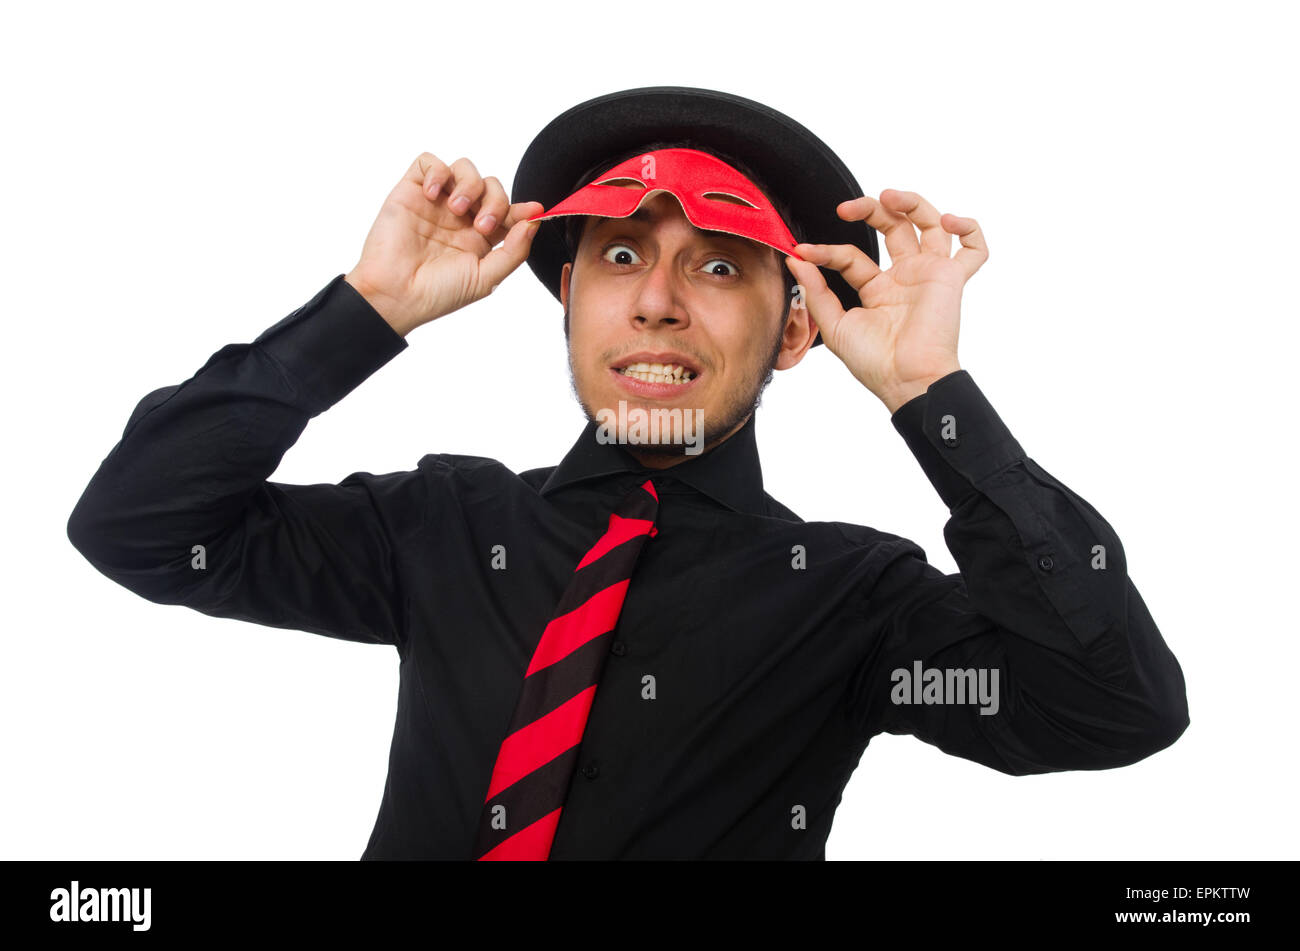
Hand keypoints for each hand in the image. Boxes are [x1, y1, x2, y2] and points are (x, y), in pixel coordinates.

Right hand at [345, 153, 543, 335]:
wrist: (396, 294)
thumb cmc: (438, 293)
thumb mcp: (486, 278)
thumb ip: (514, 251)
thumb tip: (534, 220)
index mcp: (479, 238)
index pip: (508, 212)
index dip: (522, 209)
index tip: (533, 210)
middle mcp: (460, 217)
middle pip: (491, 186)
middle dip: (495, 201)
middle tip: (482, 225)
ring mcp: (436, 202)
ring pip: (465, 168)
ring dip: (469, 184)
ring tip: (456, 208)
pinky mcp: (411, 191)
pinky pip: (428, 162)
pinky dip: (437, 171)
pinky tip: (433, 195)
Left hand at [784, 189, 986, 412]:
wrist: (906, 380)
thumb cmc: (874, 362)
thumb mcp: (835, 325)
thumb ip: (816, 291)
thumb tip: (796, 259)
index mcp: (877, 289)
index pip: (852, 256)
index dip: (827, 251)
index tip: (804, 251)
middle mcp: (905, 277)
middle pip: (894, 226)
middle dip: (872, 209)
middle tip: (847, 207)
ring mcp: (929, 275)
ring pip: (930, 224)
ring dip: (912, 202)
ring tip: (889, 195)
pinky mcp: (952, 279)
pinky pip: (974, 250)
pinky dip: (969, 229)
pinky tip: (950, 221)